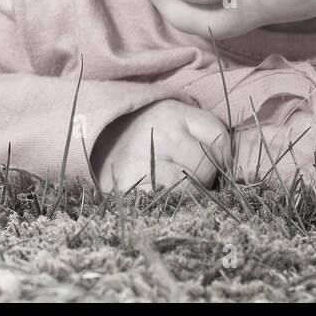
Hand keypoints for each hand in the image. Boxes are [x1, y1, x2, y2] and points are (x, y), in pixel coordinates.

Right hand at [88, 99, 229, 193]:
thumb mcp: (165, 120)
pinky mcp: (132, 185)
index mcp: (171, 111)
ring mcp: (145, 159)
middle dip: (201, 178)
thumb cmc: (135, 138)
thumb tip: (230, 160)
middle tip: (180, 175)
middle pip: (208, 167)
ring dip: (184, 194)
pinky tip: (152, 194)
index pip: (219, 135)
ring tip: (164, 184)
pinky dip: (166, 205)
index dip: (221, 154)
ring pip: (191, 190)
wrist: (85, 147)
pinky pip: (169, 203)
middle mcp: (161, 132)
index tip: (211, 162)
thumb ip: (195, 131)